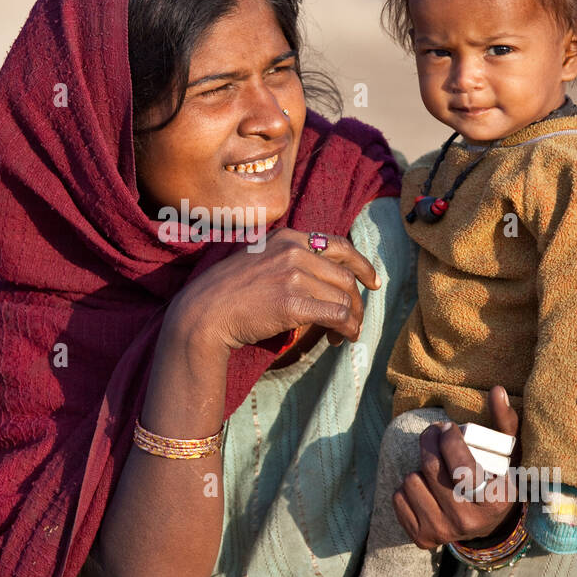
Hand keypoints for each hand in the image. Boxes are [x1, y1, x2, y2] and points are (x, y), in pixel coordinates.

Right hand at [170, 228, 379, 351]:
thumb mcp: (259, 260)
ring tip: (346, 336)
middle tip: (354, 322)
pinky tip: (341, 339)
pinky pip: (337, 315)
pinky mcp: (293, 302)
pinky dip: (347, 329)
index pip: (339, 245)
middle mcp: (294, 250)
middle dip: (357, 302)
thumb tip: (321, 280)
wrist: (203, 312)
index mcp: (288, 237)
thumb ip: (288, 260)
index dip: (362, 265)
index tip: (372, 282)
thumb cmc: (228, 293)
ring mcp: (293, 275)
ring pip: (345, 297)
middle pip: (345, 276)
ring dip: (352, 320)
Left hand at [391, 386, 520, 548]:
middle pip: (431, 469)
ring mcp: (443, 532)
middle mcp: (468, 522)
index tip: (447, 428)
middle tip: (433, 433)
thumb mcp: (509, 453)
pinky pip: (398, 499)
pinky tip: (423, 487)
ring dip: (419, 467)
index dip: (448, 441)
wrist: (487, 524)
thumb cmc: (498, 478)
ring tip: (433, 466)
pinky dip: (406, 488)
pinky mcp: (422, 538)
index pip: (461, 467)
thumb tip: (496, 391)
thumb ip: (506, 421)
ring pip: (411, 482)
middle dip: (428, 442)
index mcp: (494, 502)